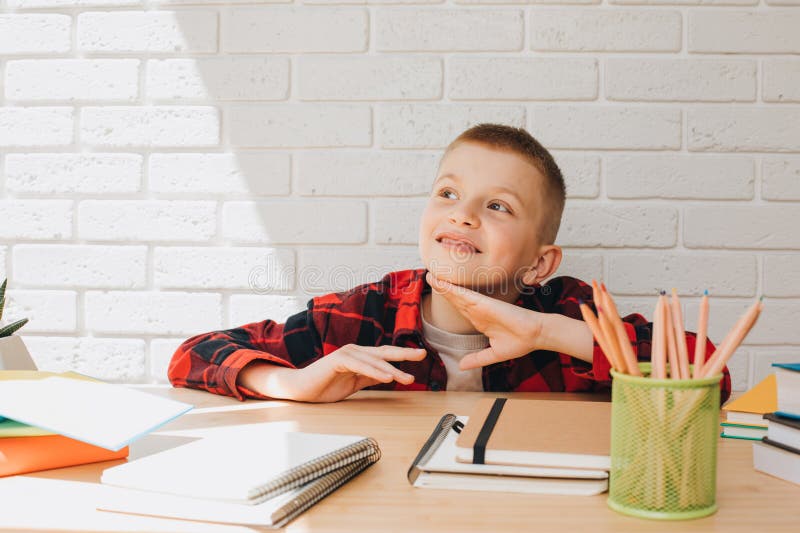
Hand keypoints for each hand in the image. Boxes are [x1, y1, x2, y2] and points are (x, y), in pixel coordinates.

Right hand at [287, 344, 426, 402]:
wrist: (301, 389)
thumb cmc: (325, 386)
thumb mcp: (354, 383)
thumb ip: (370, 378)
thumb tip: (389, 376)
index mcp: (360, 356)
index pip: (386, 355)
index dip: (403, 354)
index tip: (421, 355)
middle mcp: (356, 351)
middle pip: (384, 352)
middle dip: (404, 353)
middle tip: (422, 354)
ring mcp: (346, 353)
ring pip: (374, 361)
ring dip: (392, 369)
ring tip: (407, 378)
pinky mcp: (338, 360)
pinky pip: (360, 365)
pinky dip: (374, 371)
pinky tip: (387, 377)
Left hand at [426, 272, 544, 369]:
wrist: (536, 335)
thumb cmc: (521, 342)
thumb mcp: (494, 354)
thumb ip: (477, 359)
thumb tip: (461, 366)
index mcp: (480, 321)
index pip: (459, 309)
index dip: (447, 300)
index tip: (436, 292)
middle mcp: (479, 311)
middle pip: (455, 299)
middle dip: (441, 289)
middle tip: (428, 277)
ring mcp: (482, 306)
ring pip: (457, 295)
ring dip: (443, 286)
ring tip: (430, 276)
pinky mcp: (486, 304)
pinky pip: (465, 296)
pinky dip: (453, 289)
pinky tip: (443, 283)